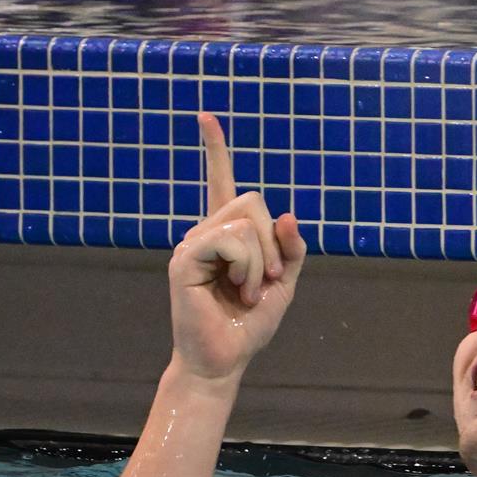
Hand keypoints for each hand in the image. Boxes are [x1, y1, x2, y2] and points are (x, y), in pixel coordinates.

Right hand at [168, 112, 306, 383]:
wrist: (225, 359)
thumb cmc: (249, 324)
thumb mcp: (284, 283)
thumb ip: (290, 249)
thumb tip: (286, 215)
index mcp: (225, 235)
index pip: (221, 184)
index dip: (216, 151)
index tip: (206, 117)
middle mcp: (204, 233)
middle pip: (252, 202)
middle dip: (272, 244)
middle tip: (266, 281)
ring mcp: (192, 244)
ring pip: (246, 222)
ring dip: (261, 263)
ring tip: (248, 292)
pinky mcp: (186, 259)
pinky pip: (233, 241)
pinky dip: (248, 268)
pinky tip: (238, 292)